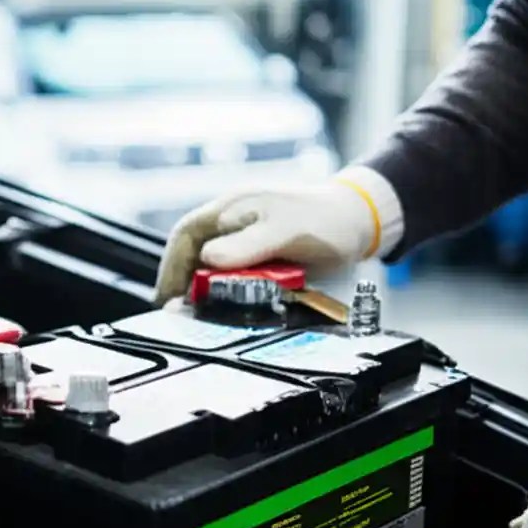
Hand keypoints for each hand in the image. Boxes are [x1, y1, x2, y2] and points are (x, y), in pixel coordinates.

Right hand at [152, 167, 400, 304]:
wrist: (359, 223)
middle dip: (182, 285)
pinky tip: (225, 311)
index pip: (185, 236)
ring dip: (202, 293)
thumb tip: (207, 259)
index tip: (168, 297)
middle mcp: (231, 227)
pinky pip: (231, 280)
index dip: (171, 267)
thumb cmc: (325, 219)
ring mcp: (243, 245)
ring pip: (209, 270)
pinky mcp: (258, 262)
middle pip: (191, 256)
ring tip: (198, 317)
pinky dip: (224, 297)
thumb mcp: (285, 230)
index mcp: (230, 210)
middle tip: (179, 314)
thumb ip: (248, 245)